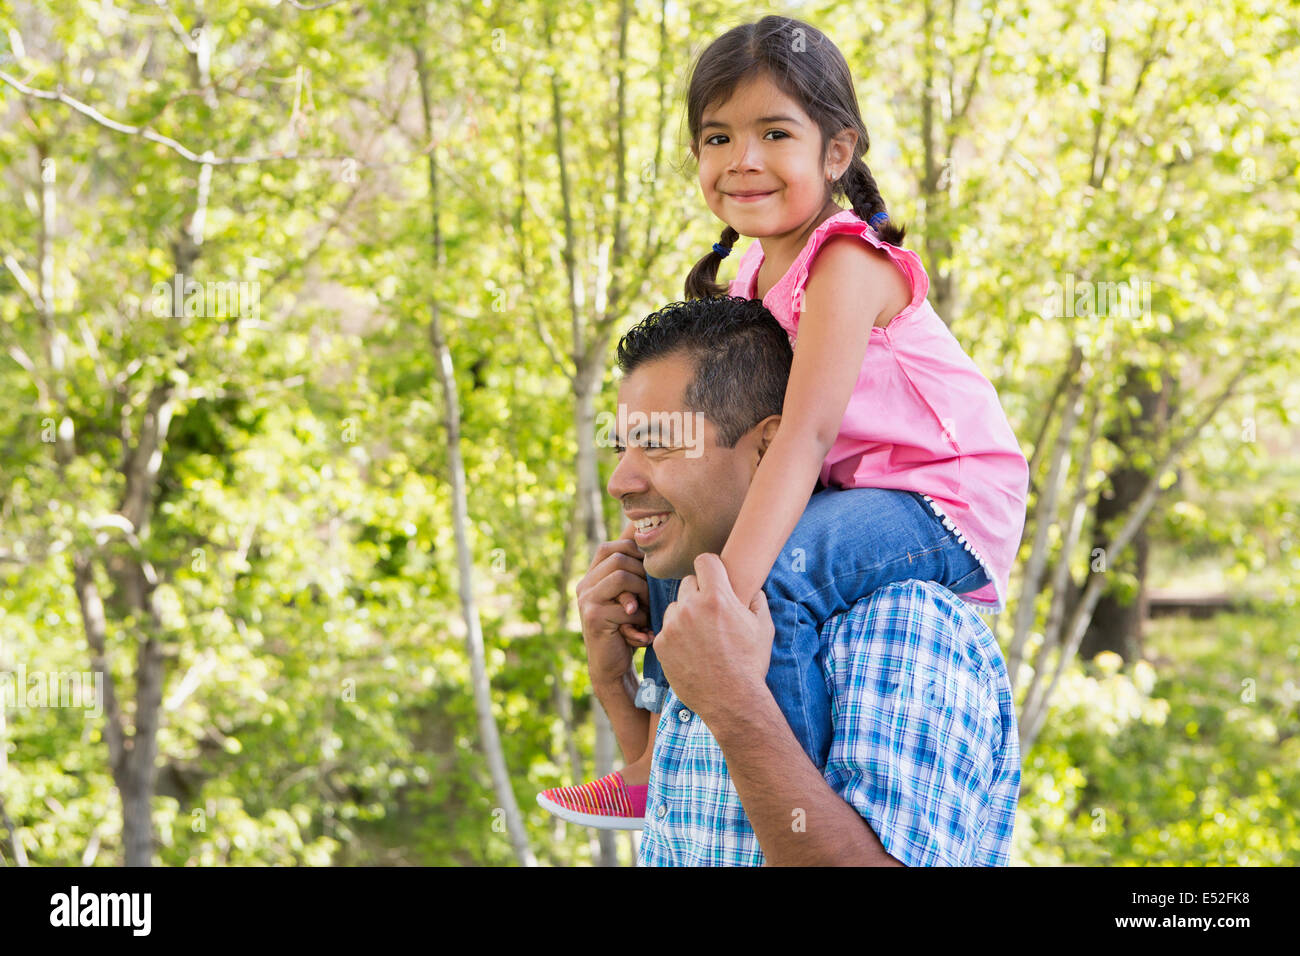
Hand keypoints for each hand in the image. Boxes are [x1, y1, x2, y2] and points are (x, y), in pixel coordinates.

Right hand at [576, 520, 651, 687]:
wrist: (613, 668)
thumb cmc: (628, 629)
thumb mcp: (632, 598)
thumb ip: (634, 575)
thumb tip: (644, 538)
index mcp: (591, 577)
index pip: (610, 547)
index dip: (634, 552)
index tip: (649, 573)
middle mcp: (584, 586)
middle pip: (618, 558)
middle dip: (642, 575)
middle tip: (650, 599)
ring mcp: (586, 600)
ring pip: (622, 576)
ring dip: (643, 594)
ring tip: (646, 613)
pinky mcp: (593, 617)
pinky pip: (627, 606)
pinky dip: (641, 620)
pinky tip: (641, 634)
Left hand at [653, 552, 774, 720]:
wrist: (731, 700)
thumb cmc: (750, 663)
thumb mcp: (763, 627)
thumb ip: (757, 600)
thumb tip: (752, 586)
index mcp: (717, 598)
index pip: (704, 560)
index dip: (711, 567)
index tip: (714, 576)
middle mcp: (691, 607)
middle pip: (688, 582)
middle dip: (699, 592)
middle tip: (711, 612)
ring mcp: (673, 626)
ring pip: (675, 605)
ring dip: (685, 614)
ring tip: (701, 635)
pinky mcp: (662, 644)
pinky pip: (666, 628)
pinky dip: (676, 635)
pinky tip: (691, 650)